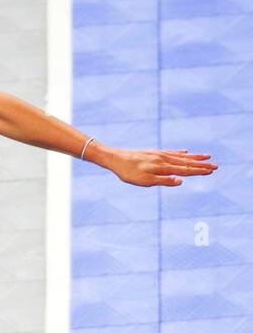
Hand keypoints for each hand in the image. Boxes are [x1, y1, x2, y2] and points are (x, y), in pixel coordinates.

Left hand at [96, 145, 217, 186]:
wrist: (115, 158)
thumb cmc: (129, 173)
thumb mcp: (145, 181)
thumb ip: (164, 181)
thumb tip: (181, 181)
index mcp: (163, 167)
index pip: (185, 170)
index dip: (199, 171)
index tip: (211, 171)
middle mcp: (164, 159)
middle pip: (186, 162)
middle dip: (201, 164)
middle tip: (216, 166)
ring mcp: (159, 154)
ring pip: (181, 156)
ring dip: (194, 157)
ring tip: (207, 156)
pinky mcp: (154, 153)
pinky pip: (171, 152)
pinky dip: (180, 153)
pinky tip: (185, 151)